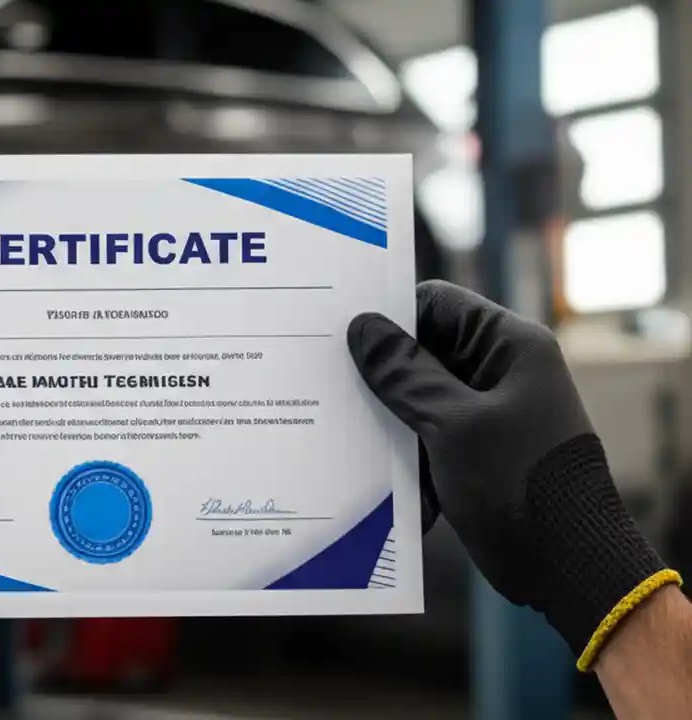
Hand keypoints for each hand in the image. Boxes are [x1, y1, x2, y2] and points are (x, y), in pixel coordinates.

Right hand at [348, 280, 674, 667]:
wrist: (567, 567)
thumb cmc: (521, 484)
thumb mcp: (454, 423)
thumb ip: (405, 374)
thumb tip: (363, 328)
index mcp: (510, 347)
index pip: (437, 304)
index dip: (389, 315)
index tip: (339, 333)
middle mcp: (500, 372)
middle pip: (423, 350)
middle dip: (379, 369)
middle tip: (325, 378)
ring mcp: (487, 414)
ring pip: (418, 395)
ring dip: (385, 413)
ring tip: (335, 423)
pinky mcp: (473, 453)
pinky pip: (425, 434)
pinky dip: (400, 447)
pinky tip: (361, 463)